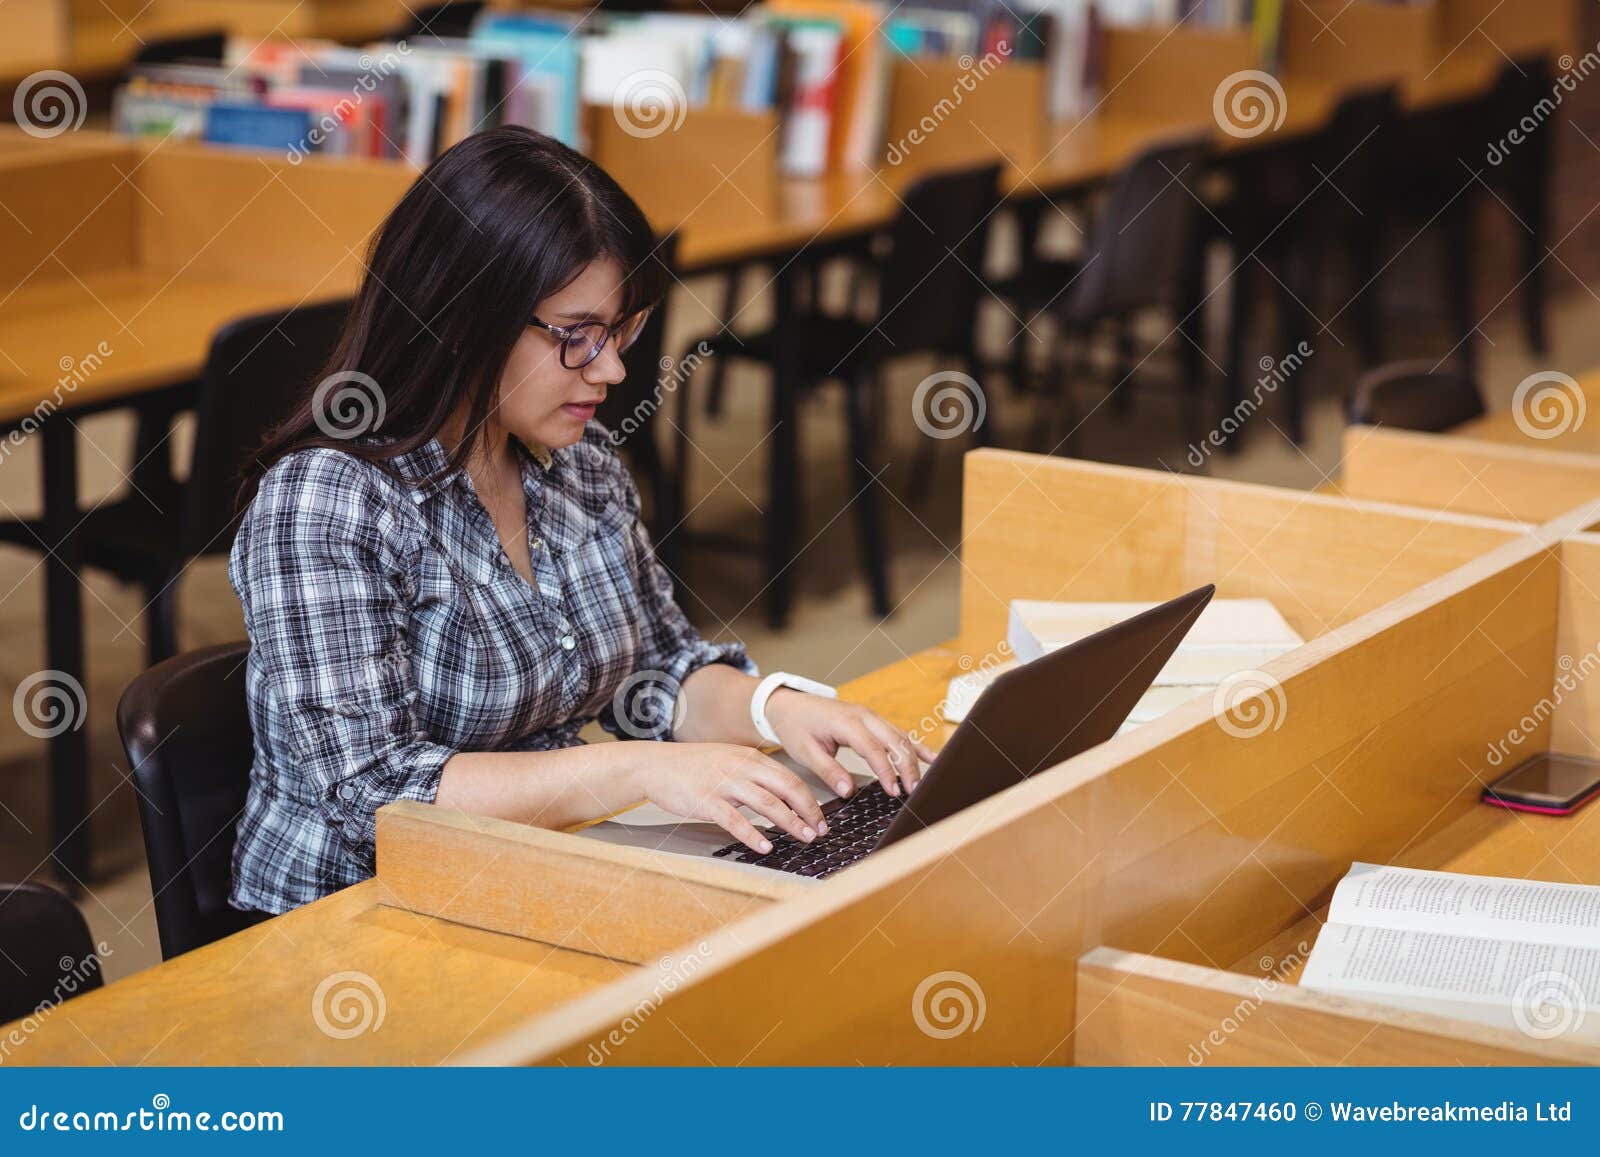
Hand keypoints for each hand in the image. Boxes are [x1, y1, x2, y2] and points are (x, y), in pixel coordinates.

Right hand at [633, 743, 827, 853]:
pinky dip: (753, 834)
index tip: (820, 819)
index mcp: (750, 758)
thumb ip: (754, 775)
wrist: (656, 765)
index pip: (790, 778)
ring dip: (789, 823)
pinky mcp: (707, 800)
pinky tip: (765, 846)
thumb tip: (783, 797)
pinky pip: (735, 820)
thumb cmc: (693, 767)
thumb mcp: (729, 761)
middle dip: (807, 811)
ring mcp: (724, 783)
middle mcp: (741, 768)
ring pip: (766, 803)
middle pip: (785, 788)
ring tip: (802, 838)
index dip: (809, 800)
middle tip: (819, 831)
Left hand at [763, 691, 936, 798]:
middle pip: (894, 741)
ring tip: (919, 783)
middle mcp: (863, 715)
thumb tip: (848, 791)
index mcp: (846, 722)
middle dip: (907, 767)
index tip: (893, 792)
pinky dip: (914, 745)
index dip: (886, 771)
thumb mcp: (805, 752)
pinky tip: (930, 757)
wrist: (790, 705)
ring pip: (900, 736)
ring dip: (912, 759)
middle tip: (913, 791)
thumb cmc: (796, 726)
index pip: (873, 749)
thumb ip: (828, 771)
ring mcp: (870, 716)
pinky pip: (898, 732)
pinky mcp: (872, 720)